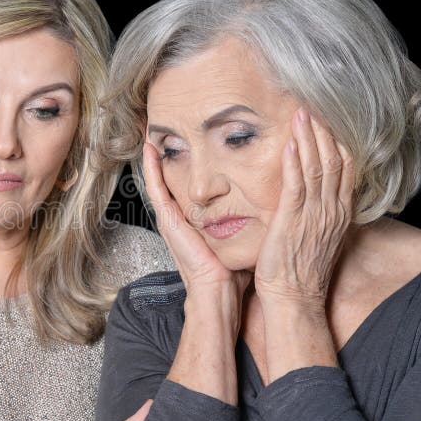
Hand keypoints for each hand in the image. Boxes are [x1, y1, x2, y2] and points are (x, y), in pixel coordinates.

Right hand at [142, 141, 250, 294]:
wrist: (217, 291)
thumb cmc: (230, 270)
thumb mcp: (239, 236)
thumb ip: (247, 219)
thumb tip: (271, 202)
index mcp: (192, 220)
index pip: (186, 186)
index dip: (185, 164)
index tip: (190, 140)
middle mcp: (177, 216)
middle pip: (168, 178)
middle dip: (166, 155)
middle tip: (165, 129)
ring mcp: (169, 217)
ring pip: (158, 179)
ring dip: (153, 157)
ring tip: (151, 132)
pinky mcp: (167, 220)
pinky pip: (155, 188)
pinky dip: (151, 168)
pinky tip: (149, 150)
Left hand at [254, 107, 353, 310]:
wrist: (294, 296)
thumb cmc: (300, 268)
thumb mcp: (317, 235)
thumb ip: (319, 212)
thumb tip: (314, 193)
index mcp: (337, 212)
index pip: (344, 168)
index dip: (336, 142)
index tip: (327, 121)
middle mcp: (330, 210)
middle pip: (332, 162)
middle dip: (323, 132)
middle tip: (312, 108)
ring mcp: (313, 216)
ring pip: (316, 169)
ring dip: (308, 140)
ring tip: (301, 116)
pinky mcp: (291, 222)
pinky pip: (295, 187)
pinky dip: (293, 164)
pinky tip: (289, 145)